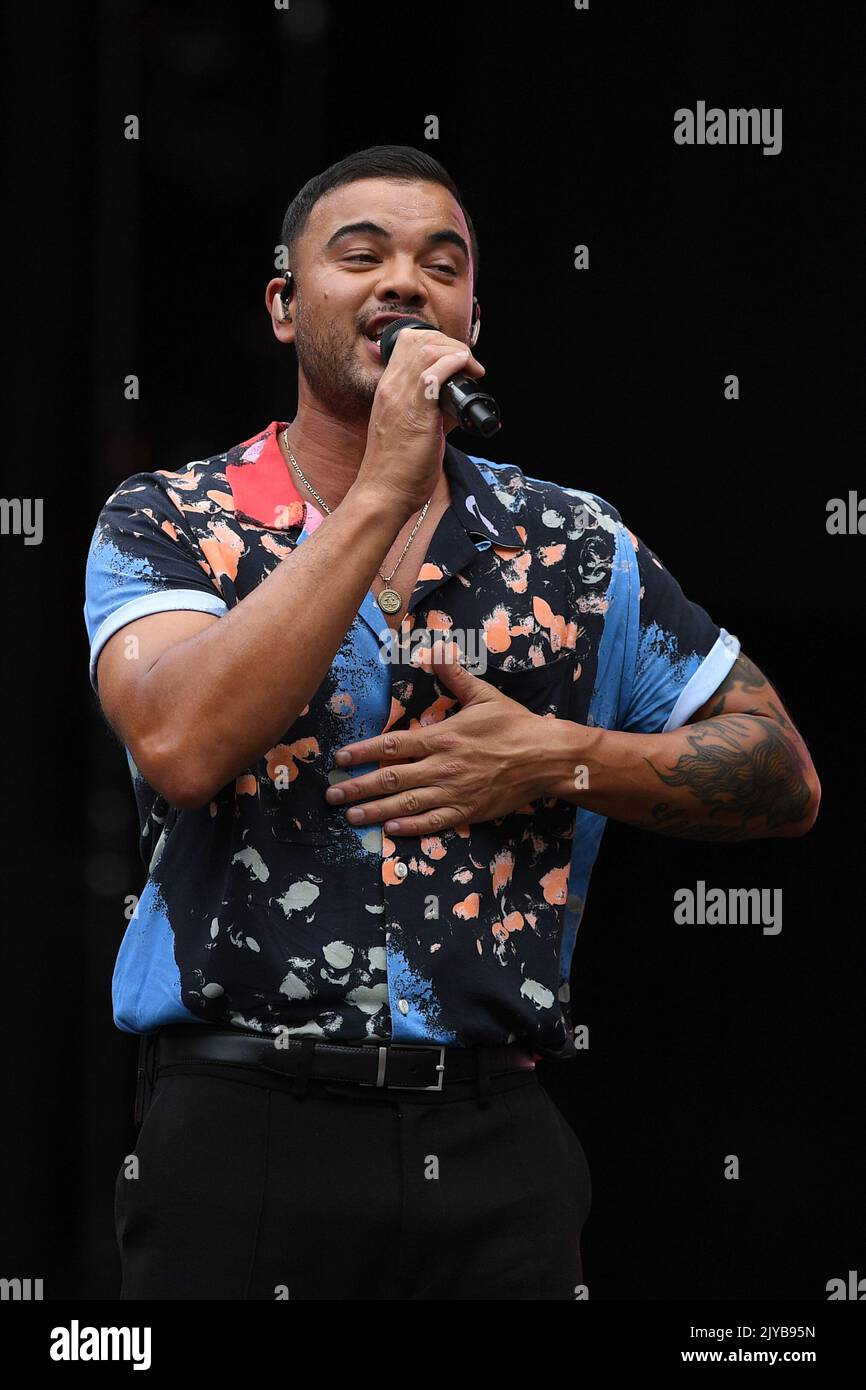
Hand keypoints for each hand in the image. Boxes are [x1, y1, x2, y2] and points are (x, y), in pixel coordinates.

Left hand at [323, 639, 556, 835]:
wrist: (545, 758)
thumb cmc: (514, 725)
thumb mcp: (483, 694)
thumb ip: (454, 675)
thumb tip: (435, 648)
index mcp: (441, 738)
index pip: (391, 746)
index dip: (362, 753)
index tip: (339, 759)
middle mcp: (441, 768)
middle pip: (390, 779)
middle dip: (357, 787)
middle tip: (332, 795)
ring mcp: (453, 793)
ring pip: (406, 805)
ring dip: (375, 811)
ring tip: (351, 817)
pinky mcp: (467, 813)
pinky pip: (432, 823)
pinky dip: (409, 828)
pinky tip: (389, 830)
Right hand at [356, 327, 485, 517]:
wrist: (384, 493)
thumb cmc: (398, 468)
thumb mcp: (413, 429)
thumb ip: (433, 411)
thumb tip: (459, 406)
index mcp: (388, 389)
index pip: (407, 342)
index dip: (437, 341)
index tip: (456, 360)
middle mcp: (391, 388)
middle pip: (418, 338)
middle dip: (450, 342)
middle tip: (468, 364)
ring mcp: (400, 399)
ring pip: (426, 349)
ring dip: (456, 352)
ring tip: (471, 369)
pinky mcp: (415, 414)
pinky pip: (433, 375)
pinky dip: (454, 365)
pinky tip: (467, 372)